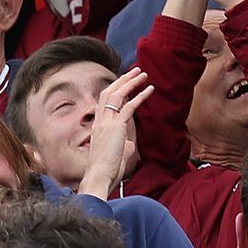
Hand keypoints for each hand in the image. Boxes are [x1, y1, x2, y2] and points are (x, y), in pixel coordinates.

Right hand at [79, 67, 151, 197]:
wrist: (99, 177)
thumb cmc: (106, 170)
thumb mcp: (115, 155)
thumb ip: (122, 146)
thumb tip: (129, 145)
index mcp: (97, 126)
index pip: (104, 101)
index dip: (115, 89)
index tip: (125, 82)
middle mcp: (100, 121)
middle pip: (109, 92)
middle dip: (123, 79)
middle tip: (135, 70)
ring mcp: (107, 122)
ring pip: (118, 95)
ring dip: (131, 82)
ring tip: (143, 74)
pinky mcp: (117, 127)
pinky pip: (129, 106)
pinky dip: (140, 96)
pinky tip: (149, 89)